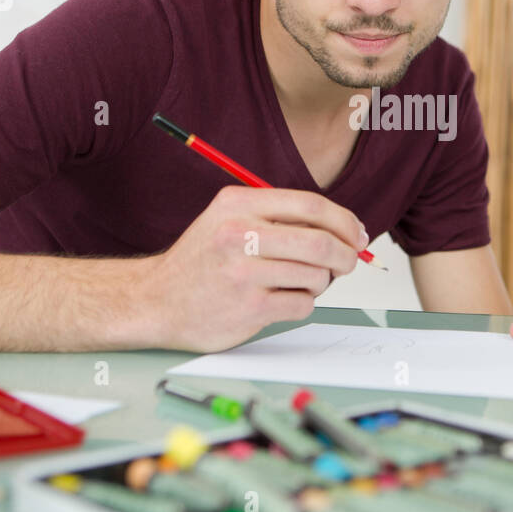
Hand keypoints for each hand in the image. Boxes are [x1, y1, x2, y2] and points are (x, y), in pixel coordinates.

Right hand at [135, 185, 365, 350]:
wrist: (156, 301)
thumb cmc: (202, 262)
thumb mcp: (229, 218)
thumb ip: (280, 217)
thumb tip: (344, 229)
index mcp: (238, 204)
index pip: (311, 206)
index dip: (344, 221)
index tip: (357, 234)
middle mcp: (239, 234)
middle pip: (321, 242)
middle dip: (346, 255)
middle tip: (348, 263)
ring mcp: (244, 273)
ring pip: (316, 275)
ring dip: (319, 283)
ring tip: (296, 282)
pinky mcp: (250, 308)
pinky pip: (303, 304)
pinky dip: (302, 303)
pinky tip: (280, 300)